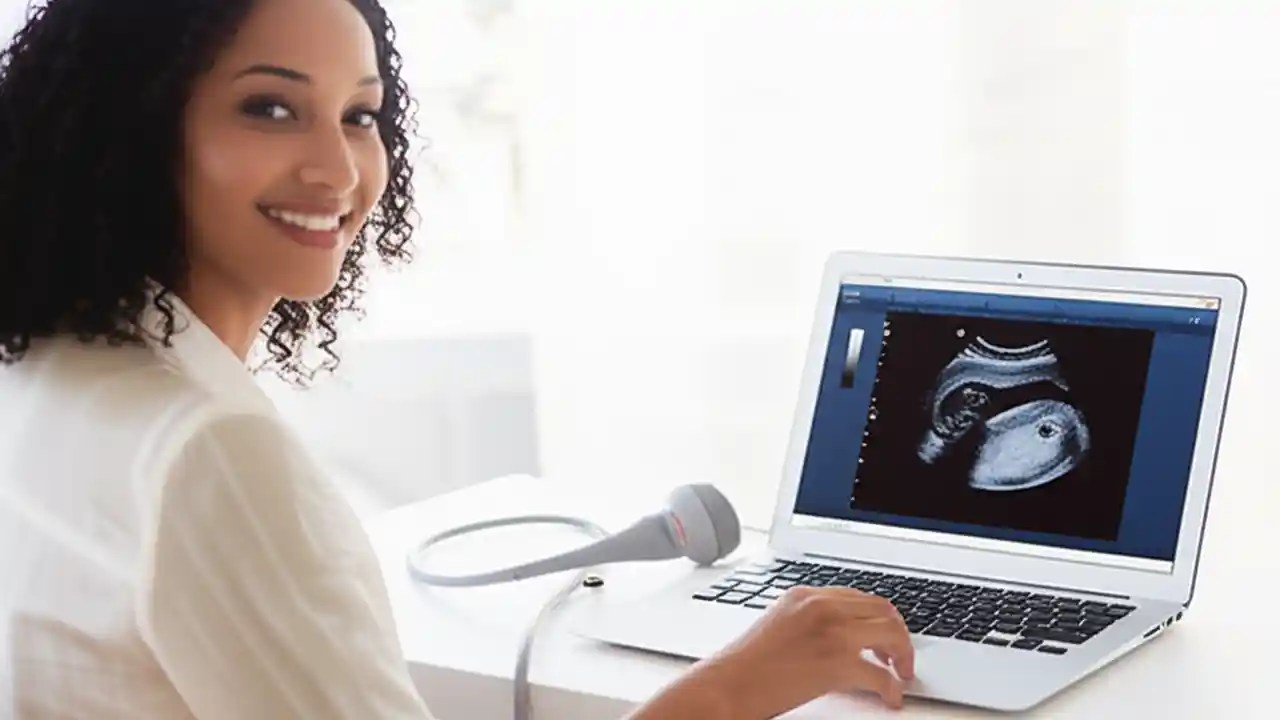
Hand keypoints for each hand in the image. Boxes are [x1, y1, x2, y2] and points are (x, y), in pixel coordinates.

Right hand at [705, 585, 915, 716]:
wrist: (727, 684)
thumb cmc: (746, 665)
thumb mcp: (777, 626)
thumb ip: (809, 622)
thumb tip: (842, 639)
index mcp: (806, 595)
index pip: (858, 597)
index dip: (878, 618)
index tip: (884, 635)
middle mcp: (821, 606)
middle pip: (881, 609)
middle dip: (897, 633)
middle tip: (899, 657)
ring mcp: (831, 631)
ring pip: (890, 633)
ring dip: (902, 655)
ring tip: (900, 673)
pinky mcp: (836, 662)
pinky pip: (880, 675)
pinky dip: (891, 688)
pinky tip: (889, 697)